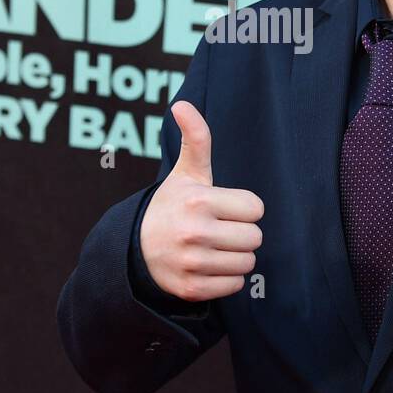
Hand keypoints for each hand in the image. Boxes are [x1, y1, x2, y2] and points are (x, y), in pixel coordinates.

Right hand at [140, 100, 263, 302]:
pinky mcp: (191, 288)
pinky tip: (208, 266)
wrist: (137, 248)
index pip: (256, 208)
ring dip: (236, 257)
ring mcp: (192, 262)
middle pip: (255, 238)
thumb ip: (195, 138)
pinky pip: (234, 286)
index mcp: (199, 199)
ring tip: (214, 248)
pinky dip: (226, 279)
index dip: (243, 209)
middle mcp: (195, 231)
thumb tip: (182, 104)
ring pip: (247, 264)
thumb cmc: (172, 206)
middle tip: (220, 229)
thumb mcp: (185, 173)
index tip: (225, 209)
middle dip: (241, 233)